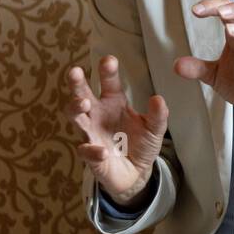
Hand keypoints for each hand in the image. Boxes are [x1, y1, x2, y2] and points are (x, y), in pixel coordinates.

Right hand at [67, 56, 167, 206]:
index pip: (109, 83)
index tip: (109, 60)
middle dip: (78, 83)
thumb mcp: (155, 129)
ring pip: (76, 117)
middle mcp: (98, 114)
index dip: (107, 71)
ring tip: (84, 104)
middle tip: (76, 71)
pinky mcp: (90, 155)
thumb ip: (158, 115)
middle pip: (82, 94)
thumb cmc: (142, 143)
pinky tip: (102, 152)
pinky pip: (86, 150)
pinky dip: (92, 151)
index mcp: (114, 102)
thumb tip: (158, 98)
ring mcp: (91, 133)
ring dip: (76, 109)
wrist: (137, 173)